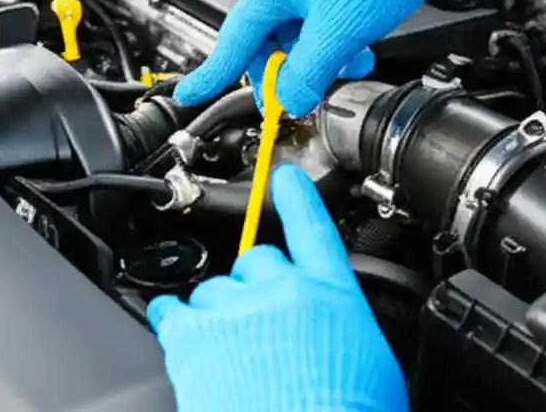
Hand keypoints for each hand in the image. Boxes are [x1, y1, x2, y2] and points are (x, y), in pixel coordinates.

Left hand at [147, 164, 407, 411]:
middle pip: (256, 262)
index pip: (313, 231)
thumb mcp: (374, 367)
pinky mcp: (194, 335)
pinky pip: (171, 310)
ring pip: (213, 290)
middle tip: (261, 337)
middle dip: (255, 292)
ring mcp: (236, 309)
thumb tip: (340, 333)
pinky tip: (187, 343)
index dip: (297, 199)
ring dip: (217, 317)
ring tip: (234, 363)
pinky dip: (173, 322)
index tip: (284, 178)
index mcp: (333, 296)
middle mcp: (283, 290)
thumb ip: (347, 331)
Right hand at [174, 0, 484, 114]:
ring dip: (317, 58)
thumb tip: (289, 98)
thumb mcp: (338, 32)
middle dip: (284, 71)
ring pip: (299, 32)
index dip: (212, 73)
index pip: (233, 41)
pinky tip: (357, 50)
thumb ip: (308, 72)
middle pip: (268, 40)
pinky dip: (335, 41)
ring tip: (344, 69)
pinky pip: (323, 20)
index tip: (191, 92)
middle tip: (296, 98)